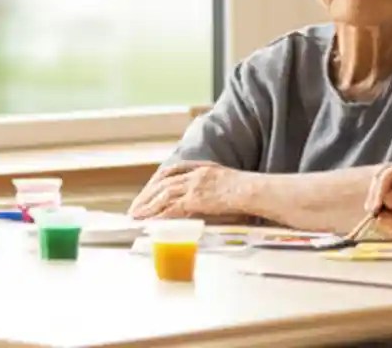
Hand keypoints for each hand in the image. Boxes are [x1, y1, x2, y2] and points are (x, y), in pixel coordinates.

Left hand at [128, 161, 244, 219]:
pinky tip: (150, 223)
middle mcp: (196, 174)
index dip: (157, 180)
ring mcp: (194, 185)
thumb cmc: (250, 191)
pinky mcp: (195, 199)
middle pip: (163, 182)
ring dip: (147, 206)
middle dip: (147, 195)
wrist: (255, 191)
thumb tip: (208, 200)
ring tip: (136, 217)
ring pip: (163, 195)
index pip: (173, 169)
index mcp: (204, 167)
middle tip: (136, 207)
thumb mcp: (229, 182)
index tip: (148, 189)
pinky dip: (157, 216)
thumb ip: (214, 187)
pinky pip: (170, 208)